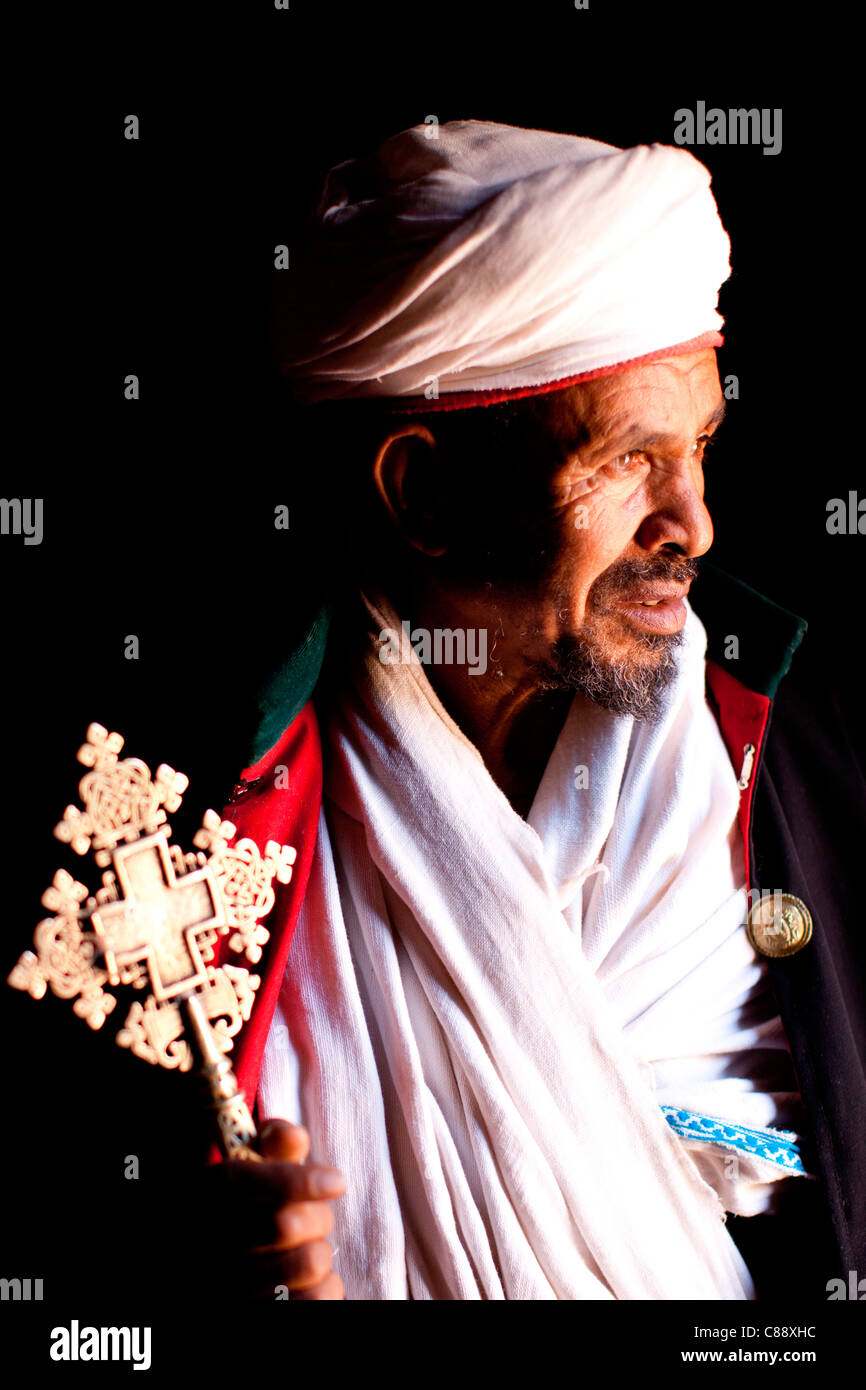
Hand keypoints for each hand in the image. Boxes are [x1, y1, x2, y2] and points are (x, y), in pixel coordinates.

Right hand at [205, 1117, 346, 1300]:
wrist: (226, 1267)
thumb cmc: (241, 1213)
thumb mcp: (246, 1171)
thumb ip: (268, 1146)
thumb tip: (294, 1139)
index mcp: (199, 1197)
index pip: (237, 1181)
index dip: (294, 1179)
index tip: (336, 1182)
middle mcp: (204, 1245)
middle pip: (283, 1223)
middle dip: (316, 1216)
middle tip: (315, 1219)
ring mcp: (227, 1289)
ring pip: (308, 1262)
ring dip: (320, 1252)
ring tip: (305, 1251)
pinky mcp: (252, 1314)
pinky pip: (317, 1298)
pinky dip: (327, 1287)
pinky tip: (305, 1283)